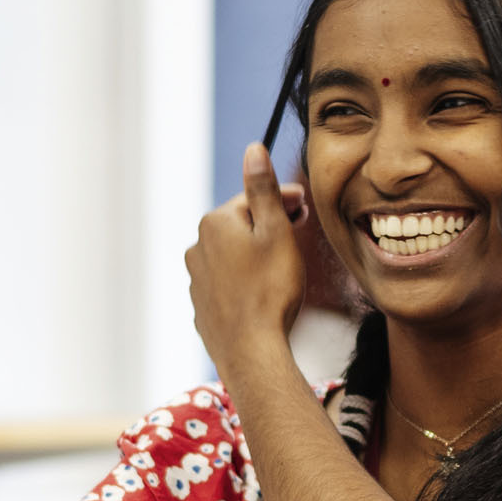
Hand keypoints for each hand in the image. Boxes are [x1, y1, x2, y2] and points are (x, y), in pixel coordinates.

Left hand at [186, 144, 311, 381]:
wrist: (252, 351)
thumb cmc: (271, 291)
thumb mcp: (276, 232)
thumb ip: (264, 189)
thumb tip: (253, 149)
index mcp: (216, 223)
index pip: (253, 200)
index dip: (283, 202)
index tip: (305, 211)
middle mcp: (198, 247)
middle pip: (240, 227)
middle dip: (267, 226)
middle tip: (298, 235)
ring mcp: (196, 280)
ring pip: (232, 256)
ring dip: (254, 255)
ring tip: (282, 270)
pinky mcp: (202, 307)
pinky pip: (227, 284)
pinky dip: (245, 282)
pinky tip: (264, 295)